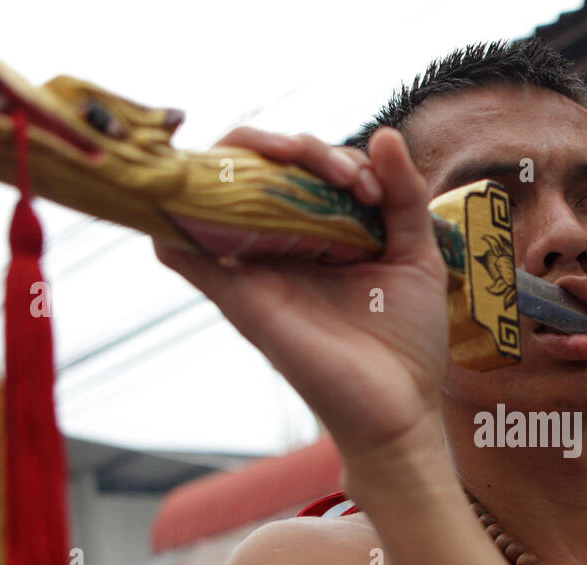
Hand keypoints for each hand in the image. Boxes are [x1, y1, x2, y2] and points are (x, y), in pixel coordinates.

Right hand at [154, 127, 449, 463]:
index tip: (372, 187)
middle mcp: (282, 245)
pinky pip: (183, 253)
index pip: (301, 167)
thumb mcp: (417, 255)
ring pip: (217, 190)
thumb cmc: (407, 341)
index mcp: (321, 233)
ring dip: (248, 156)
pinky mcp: (241, 299)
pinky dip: (169, 218)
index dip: (331, 155)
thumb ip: (404, 196)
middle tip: (346, 176)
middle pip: (257, 168)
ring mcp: (257, 269)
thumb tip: (385, 134)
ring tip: (299, 160)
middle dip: (299, 146)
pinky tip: (188, 193)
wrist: (399, 408)